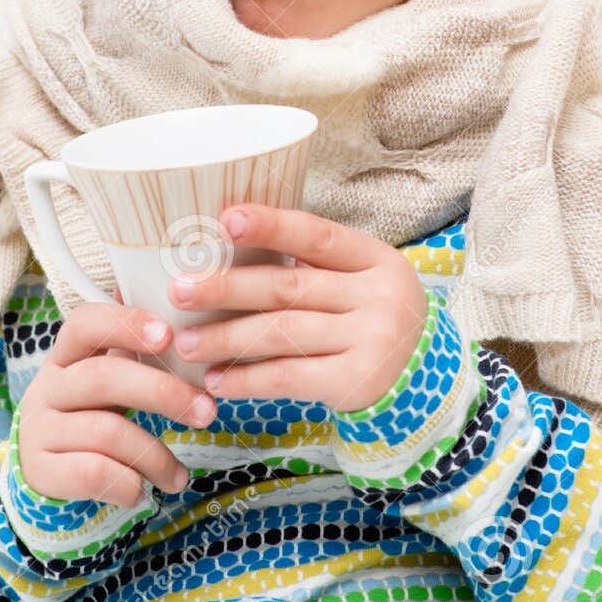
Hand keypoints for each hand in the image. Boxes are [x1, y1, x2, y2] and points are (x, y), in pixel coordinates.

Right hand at [17, 302, 217, 506]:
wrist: (43, 470)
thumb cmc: (89, 415)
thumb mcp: (105, 381)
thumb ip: (137, 355)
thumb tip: (187, 327)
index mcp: (67, 356)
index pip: (85, 323)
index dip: (126, 323)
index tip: (169, 336)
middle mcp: (49, 388)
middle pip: (103, 377)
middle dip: (163, 392)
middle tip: (207, 412)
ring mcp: (40, 429)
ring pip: (106, 432)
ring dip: (155, 456)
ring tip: (179, 477)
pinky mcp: (42, 470)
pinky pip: (93, 472)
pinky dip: (128, 483)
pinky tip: (144, 490)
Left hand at [168, 204, 429, 414]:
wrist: (422, 381)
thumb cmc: (370, 320)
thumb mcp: (359, 282)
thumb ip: (313, 265)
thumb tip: (228, 245)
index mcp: (375, 259)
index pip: (318, 235)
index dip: (272, 226)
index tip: (226, 220)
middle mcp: (377, 296)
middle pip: (290, 286)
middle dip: (227, 288)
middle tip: (179, 290)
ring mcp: (370, 340)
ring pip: (282, 333)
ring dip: (226, 338)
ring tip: (185, 343)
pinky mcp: (356, 381)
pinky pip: (289, 376)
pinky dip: (247, 379)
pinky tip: (217, 381)